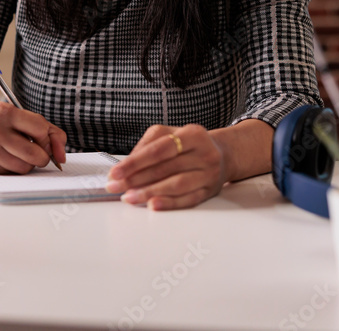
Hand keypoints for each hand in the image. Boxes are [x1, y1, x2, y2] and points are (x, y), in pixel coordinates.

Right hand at [0, 101, 66, 174]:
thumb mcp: (19, 118)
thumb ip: (48, 131)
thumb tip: (61, 156)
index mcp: (4, 111)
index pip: (40, 129)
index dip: (48, 140)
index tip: (45, 143)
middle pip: (35, 153)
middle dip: (41, 157)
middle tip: (34, 152)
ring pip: (24, 167)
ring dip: (26, 164)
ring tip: (16, 154)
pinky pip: (10, 174)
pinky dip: (12, 169)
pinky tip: (3, 159)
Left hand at [105, 124, 225, 210]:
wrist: (223, 155)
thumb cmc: (189, 144)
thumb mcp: (170, 133)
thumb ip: (147, 145)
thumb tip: (125, 165)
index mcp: (192, 134)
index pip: (159, 149)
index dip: (135, 162)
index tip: (116, 172)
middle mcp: (204, 153)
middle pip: (166, 168)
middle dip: (136, 179)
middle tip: (116, 186)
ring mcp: (209, 174)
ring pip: (176, 185)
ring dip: (149, 192)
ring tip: (129, 197)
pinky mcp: (210, 191)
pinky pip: (188, 199)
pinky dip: (169, 203)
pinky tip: (153, 205)